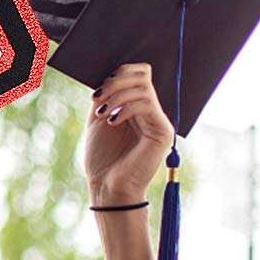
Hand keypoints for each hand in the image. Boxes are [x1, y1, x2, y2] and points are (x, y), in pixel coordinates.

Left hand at [84, 63, 171, 206]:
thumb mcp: (98, 120)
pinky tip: (112, 121)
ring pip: (143, 88)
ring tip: (102, 114)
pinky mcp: (162, 131)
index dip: (119, 73)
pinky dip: (126, 108)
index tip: (97, 90)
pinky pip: (147, 105)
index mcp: (136, 106)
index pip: (138, 73)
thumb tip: (109, 74)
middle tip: (98, 98)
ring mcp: (158, 120)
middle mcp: (150, 110)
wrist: (107, 186)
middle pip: (142, 75)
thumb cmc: (102, 158)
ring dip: (117, 96)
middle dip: (116, 81)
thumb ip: (105, 97)